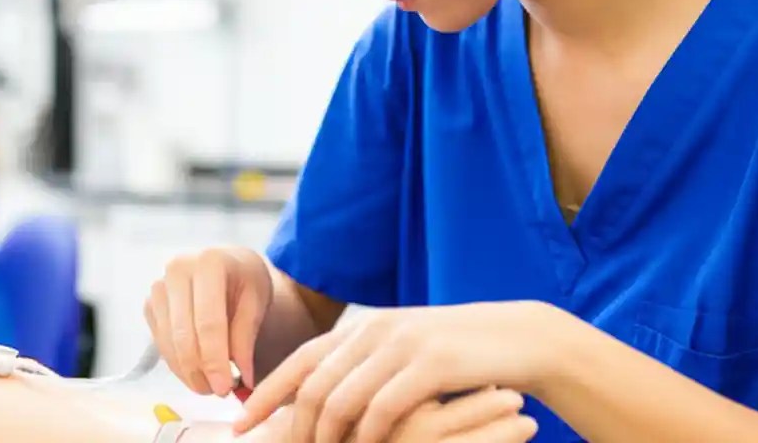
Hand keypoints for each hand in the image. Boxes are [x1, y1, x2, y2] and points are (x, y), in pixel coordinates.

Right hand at [143, 247, 273, 395]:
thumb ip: (246, 338)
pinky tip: (196, 373)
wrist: (227, 264)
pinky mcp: (150, 304)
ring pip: (169, 343)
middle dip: (200, 371)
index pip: (209, 322)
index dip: (215, 360)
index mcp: (208, 263)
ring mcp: (158, 287)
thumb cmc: (245, 279)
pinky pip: (161, 343)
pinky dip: (178, 364)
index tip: (225, 388)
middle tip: (218, 393)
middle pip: (184, 335)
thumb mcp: (257, 301)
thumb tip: (242, 379)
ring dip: (188, 372)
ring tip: (210, 386)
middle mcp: (177, 270)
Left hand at [234, 301, 559, 442]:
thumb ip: (364, 370)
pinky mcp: (432, 364)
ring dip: (327, 440)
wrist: (519, 338)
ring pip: (342, 400)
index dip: (266, 394)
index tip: (239, 426)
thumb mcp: (403, 355)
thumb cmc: (458, 355)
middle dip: (294, 428)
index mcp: (364, 326)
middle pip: (314, 385)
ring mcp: (403, 344)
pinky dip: (368, 439)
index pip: (300, 360)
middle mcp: (375, 330)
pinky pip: (383, 409)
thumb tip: (318, 403)